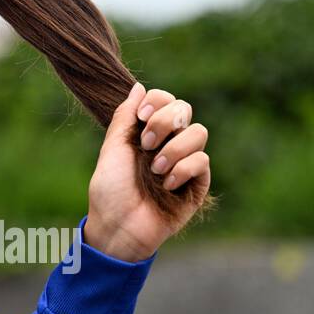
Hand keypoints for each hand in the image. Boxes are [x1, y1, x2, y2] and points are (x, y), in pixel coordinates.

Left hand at [85, 83, 211, 261]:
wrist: (118, 227)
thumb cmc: (110, 191)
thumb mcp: (112, 149)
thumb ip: (125, 117)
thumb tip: (138, 86)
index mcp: (146, 132)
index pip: (165, 100)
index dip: (157, 102)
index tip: (141, 118)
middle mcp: (168, 143)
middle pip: (184, 109)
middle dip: (164, 122)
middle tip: (145, 144)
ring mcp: (185, 162)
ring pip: (199, 132)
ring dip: (174, 148)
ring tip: (155, 170)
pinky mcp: (198, 184)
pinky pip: (203, 160)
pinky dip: (183, 169)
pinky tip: (166, 185)